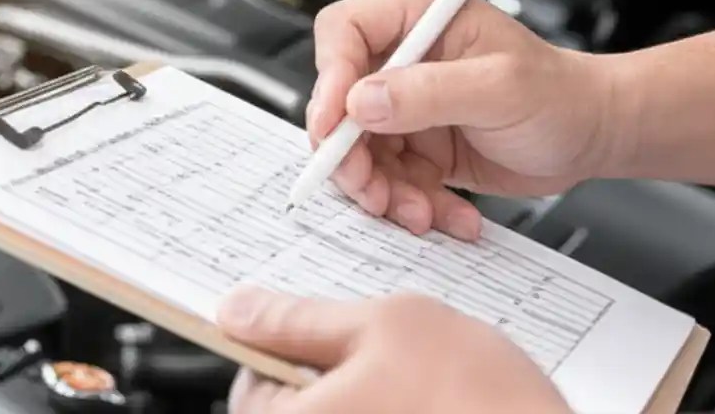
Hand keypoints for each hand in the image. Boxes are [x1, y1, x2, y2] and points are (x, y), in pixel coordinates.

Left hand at [218, 287, 568, 413]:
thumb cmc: (476, 398)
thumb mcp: (384, 325)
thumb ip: (299, 320)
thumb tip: (238, 310)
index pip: (248, 378)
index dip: (285, 340)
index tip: (320, 328)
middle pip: (293, 401)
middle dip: (328, 368)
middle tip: (380, 349)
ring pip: (341, 411)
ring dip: (365, 390)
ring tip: (414, 377)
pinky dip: (391, 408)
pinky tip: (428, 403)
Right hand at [308, 0, 625, 240]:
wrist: (591, 135)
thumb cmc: (562, 95)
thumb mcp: (499, 89)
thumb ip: (428, 92)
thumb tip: (361, 101)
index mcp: (420, 15)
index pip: (344, 33)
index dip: (329, 79)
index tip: (333, 126)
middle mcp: (405, 56)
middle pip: (340, 101)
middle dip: (351, 154)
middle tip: (371, 189)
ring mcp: (407, 103)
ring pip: (359, 150)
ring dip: (384, 190)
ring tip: (420, 212)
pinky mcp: (415, 143)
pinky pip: (390, 179)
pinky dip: (412, 204)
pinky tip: (446, 214)